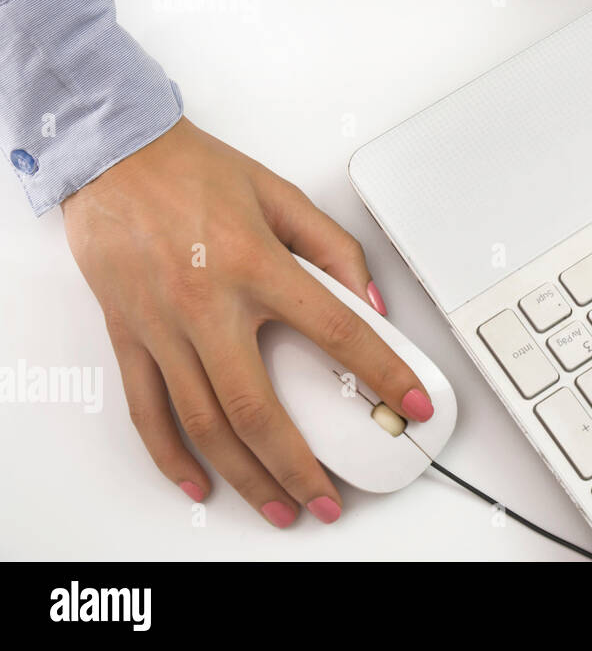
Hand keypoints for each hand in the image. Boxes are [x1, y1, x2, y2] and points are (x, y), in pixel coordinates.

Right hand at [61, 117, 432, 527]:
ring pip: (205, 422)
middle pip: (258, 406)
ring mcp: (163, 326)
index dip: (381, 373)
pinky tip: (198, 481)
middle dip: (298, 465)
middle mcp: (208, 303)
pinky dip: (171, 455)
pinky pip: (147, 409)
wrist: (114, 154)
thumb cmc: (196, 171)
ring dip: (244, 475)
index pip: (336, 331)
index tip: (409, 403)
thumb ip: (335, 250)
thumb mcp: (282, 196)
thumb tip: (372, 305)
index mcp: (257, 264)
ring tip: (278, 505)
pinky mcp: (129, 336)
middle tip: (327, 498)